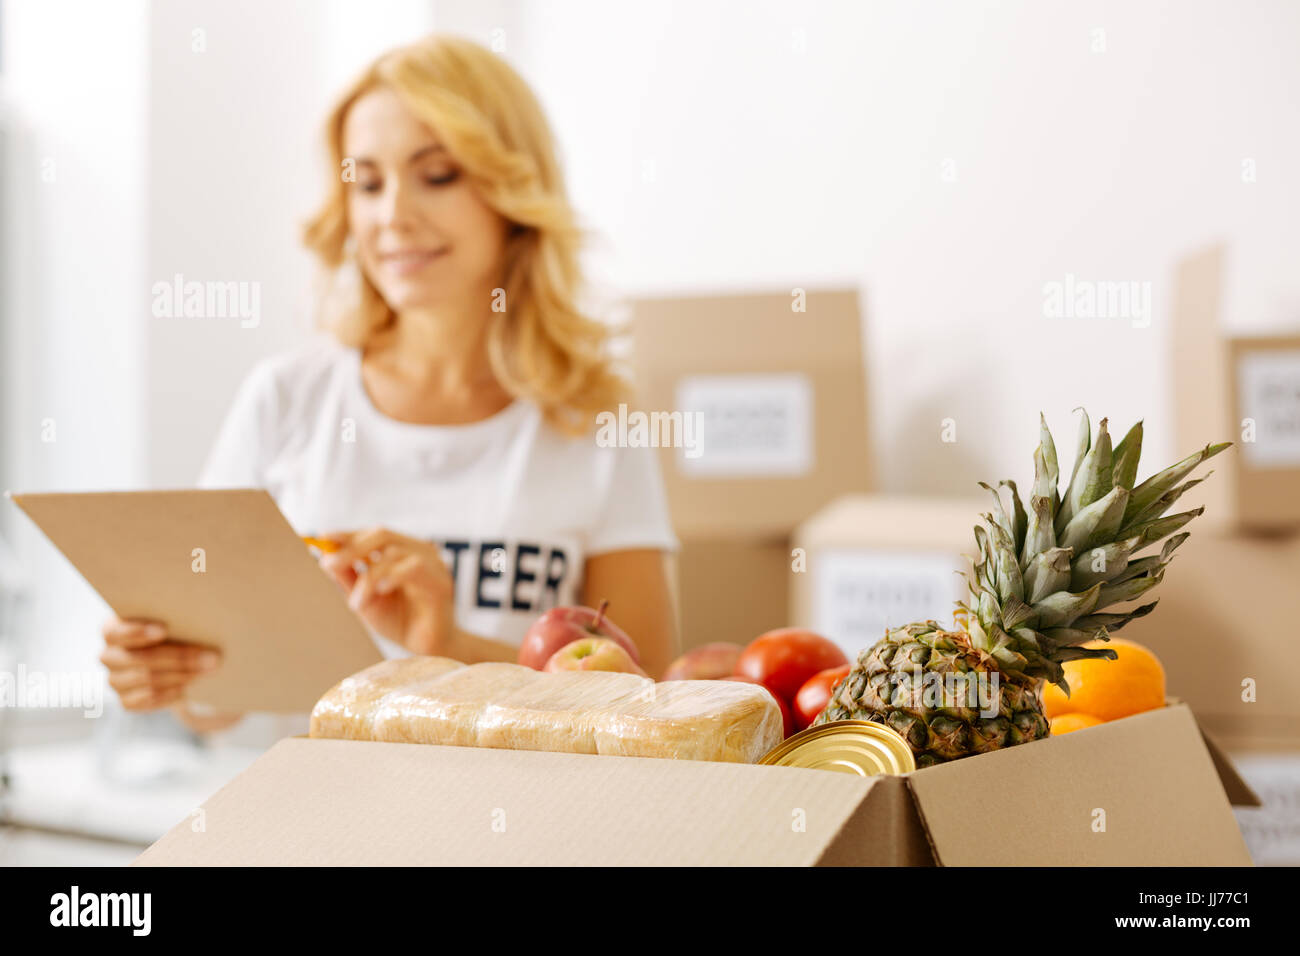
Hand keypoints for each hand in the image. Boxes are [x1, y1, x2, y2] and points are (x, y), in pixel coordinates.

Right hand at [99, 616, 220, 710]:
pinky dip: (173, 692)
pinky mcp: (126, 701)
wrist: (171, 663)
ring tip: (209, 670)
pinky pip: (150, 698)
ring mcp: (115, 681)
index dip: (139, 632)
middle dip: (180, 657)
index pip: (118, 632)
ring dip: (183, 675)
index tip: (164, 630)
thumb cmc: (172, 633)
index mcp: (113, 631)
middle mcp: (108, 656)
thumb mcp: (171, 623)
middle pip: (143, 658)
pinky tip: (190, 686)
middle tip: (212, 657)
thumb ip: (175, 618)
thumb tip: (203, 620)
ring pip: (150, 679)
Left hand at [318, 527, 456, 656]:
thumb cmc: (399, 622)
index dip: (349, 534)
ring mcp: (433, 565)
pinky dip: (392, 576)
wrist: (427, 651)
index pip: (373, 534)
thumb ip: (350, 578)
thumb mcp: (366, 599)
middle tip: (329, 564)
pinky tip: (381, 590)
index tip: (323, 537)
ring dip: (368, 577)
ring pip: (394, 553)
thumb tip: (326, 557)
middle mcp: (419, 552)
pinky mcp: (440, 582)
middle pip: (384, 534)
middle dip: (352, 548)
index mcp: (402, 552)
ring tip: (356, 603)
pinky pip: (414, 568)